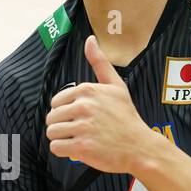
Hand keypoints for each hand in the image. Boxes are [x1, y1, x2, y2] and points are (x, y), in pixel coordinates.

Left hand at [45, 36, 153, 173]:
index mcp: (87, 90)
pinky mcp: (82, 147)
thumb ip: (100, 62)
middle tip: (80, 131)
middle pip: (51, 118)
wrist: (139, 146)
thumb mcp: (116, 85)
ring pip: (51, 132)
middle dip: (62, 126)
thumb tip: (90, 39)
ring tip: (78, 139)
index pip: (55, 102)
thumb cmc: (126, 116)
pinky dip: (63, 151)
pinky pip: (55, 147)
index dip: (65, 112)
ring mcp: (83, 127)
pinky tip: (77, 149)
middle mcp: (84, 106)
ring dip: (62, 138)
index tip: (80, 118)